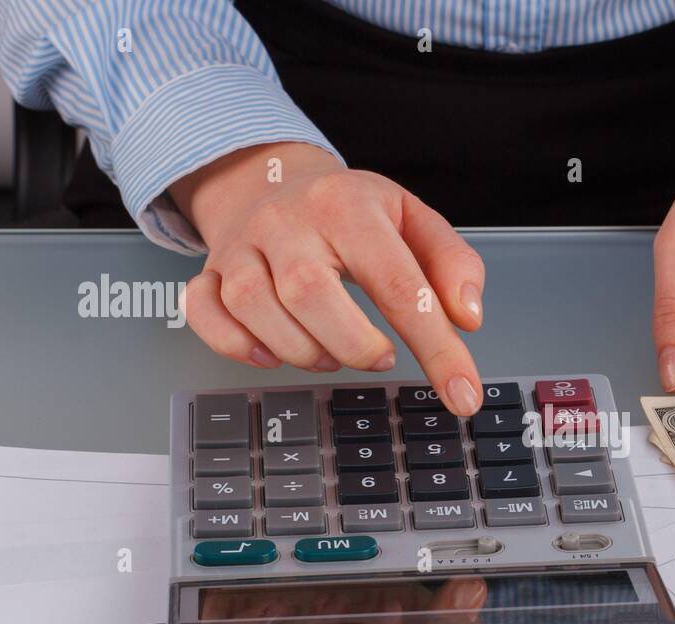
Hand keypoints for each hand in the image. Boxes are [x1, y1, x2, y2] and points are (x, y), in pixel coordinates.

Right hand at [170, 142, 484, 415]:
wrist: (271, 178)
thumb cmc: (350, 211)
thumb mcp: (412, 218)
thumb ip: (453, 263)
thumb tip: (468, 317)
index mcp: (348, 206)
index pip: (399, 284)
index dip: (436, 347)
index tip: (462, 394)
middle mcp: (287, 222)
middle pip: (310, 295)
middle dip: (354, 345)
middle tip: (379, 355)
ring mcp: (241, 247)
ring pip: (256, 309)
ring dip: (303, 351)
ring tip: (333, 352)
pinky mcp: (210, 271)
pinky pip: (206, 315)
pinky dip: (238, 346)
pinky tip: (272, 352)